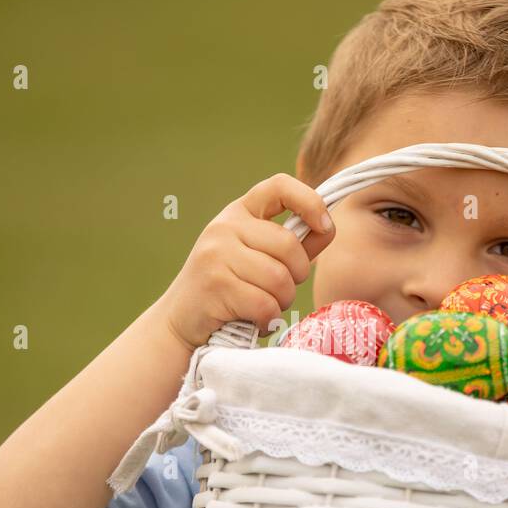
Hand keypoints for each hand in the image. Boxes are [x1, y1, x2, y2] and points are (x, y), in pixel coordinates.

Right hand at [159, 173, 335, 350]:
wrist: (179, 321)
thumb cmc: (228, 288)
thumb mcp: (256, 256)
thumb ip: (292, 243)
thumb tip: (327, 227)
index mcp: (239, 213)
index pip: (279, 186)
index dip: (310, 202)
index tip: (324, 225)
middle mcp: (225, 226)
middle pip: (289, 246)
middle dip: (296, 276)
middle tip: (279, 291)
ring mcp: (217, 253)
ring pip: (280, 279)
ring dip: (281, 301)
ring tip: (264, 307)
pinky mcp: (216, 284)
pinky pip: (265, 304)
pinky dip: (268, 319)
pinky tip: (254, 320)